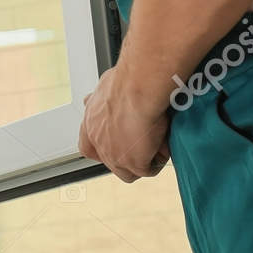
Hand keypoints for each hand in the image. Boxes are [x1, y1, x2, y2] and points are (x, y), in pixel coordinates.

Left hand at [77, 65, 169, 181]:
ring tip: (157, 144)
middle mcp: (98, 140)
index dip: (102, 148)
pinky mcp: (133, 163)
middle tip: (143, 144)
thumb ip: (104, 95)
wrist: (138, 86)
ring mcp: (113, 155)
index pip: (88, 146)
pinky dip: (158, 159)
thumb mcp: (107, 84)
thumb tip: (103, 92)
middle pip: (110, 162)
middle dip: (127, 155)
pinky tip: (164, 143)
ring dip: (143, 161)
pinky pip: (148, 169)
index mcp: (91, 121)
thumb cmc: (127, 80)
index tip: (116, 142)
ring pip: (129, 172)